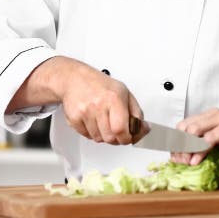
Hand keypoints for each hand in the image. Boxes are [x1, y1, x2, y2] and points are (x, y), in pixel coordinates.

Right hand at [7, 56, 146, 144]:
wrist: (74, 79)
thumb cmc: (100, 85)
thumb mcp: (124, 93)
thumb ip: (136, 112)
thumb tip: (144, 128)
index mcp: (114, 98)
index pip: (121, 129)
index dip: (127, 138)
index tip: (129, 137)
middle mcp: (99, 105)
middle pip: (110, 138)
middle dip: (116, 138)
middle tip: (117, 130)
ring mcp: (85, 112)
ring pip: (98, 139)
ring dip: (103, 135)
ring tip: (103, 120)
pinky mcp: (74, 118)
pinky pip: (86, 136)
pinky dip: (91, 132)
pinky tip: (93, 120)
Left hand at [171, 108, 218, 165]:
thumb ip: (205, 151)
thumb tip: (186, 162)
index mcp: (209, 118)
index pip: (183, 126)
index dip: (175, 142)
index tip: (175, 159)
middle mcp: (213, 115)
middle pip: (183, 127)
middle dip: (178, 146)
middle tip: (179, 163)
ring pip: (192, 130)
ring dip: (186, 149)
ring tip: (187, 163)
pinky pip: (207, 138)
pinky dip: (199, 151)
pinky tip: (197, 161)